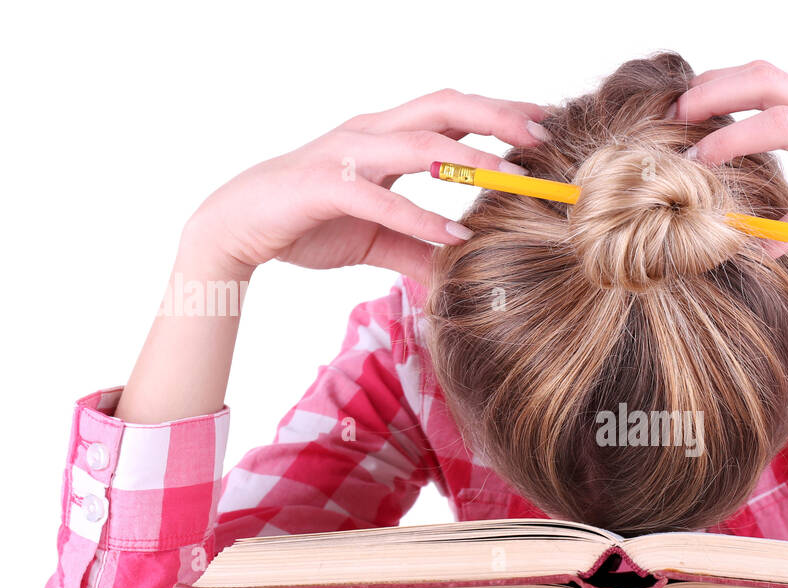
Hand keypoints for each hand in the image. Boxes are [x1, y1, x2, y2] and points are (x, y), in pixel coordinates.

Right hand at [181, 90, 549, 280]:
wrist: (234, 230)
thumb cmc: (307, 223)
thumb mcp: (377, 242)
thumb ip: (420, 250)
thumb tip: (460, 268)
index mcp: (384, 137)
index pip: (450, 112)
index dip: (497, 113)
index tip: (544, 124)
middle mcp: (369, 135)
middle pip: (443, 108)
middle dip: (497, 117)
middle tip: (543, 133)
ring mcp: (345, 156)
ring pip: (419, 144)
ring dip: (472, 160)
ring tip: (517, 180)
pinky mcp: (324, 187)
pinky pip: (381, 199)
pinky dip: (421, 218)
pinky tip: (455, 236)